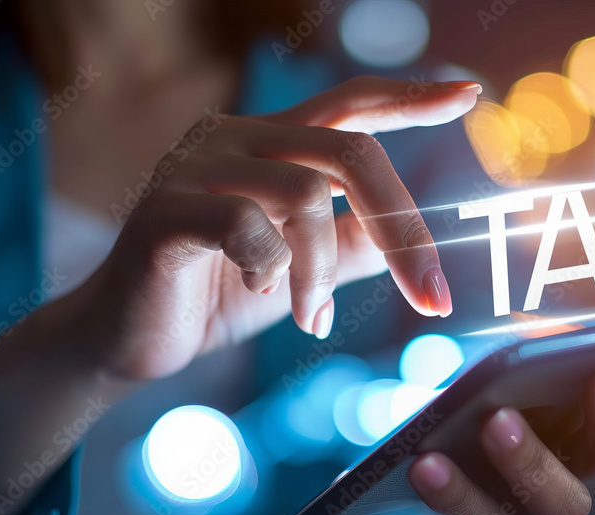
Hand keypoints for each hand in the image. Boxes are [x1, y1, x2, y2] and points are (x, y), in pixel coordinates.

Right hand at [74, 76, 479, 378]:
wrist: (127, 342)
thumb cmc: (214, 296)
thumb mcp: (301, 271)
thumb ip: (350, 246)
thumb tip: (409, 242)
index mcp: (270, 145)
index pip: (350, 104)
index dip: (409, 98)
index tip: (467, 93)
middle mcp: (235, 138)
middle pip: (349, 151)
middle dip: (402, 228)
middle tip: (431, 298)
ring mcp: (196, 167)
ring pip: (305, 195)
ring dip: (324, 273)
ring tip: (312, 320)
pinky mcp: (165, 210)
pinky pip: (248, 227)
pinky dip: (270, 270)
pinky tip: (255, 290)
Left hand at [408, 365, 594, 514]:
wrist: (431, 468)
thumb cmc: (484, 408)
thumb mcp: (504, 381)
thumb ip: (524, 360)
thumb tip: (531, 335)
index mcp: (574, 459)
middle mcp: (549, 504)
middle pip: (567, 505)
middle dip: (532, 462)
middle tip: (497, 420)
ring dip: (463, 496)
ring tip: (426, 462)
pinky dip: (428, 505)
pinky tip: (406, 473)